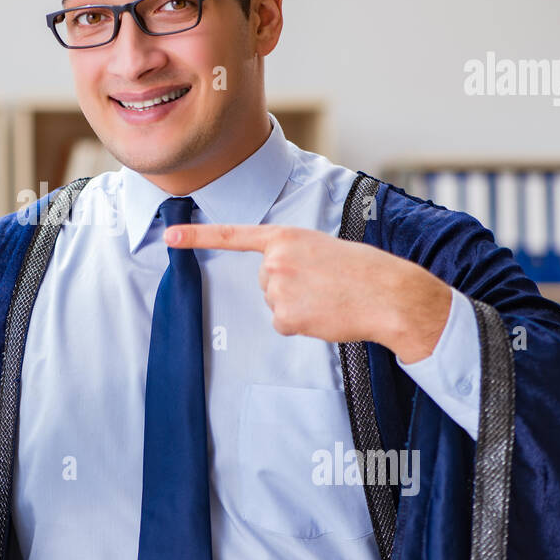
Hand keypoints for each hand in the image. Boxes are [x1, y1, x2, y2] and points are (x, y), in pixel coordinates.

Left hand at [163, 223, 451, 361]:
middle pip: (264, 281)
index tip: (169, 235)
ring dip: (298, 306)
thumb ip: (291, 256)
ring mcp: (278, 289)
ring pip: (275, 304)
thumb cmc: (363, 270)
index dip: (197, 236)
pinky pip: (283, 324)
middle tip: (324, 284)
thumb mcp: (322, 247)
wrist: (390, 294)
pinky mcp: (285, 316)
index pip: (233, 236)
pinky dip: (303, 325)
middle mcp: (275, 260)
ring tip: (329, 297)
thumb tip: (274, 281)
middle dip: (289, 286)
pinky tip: (326, 315)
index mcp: (286, 236)